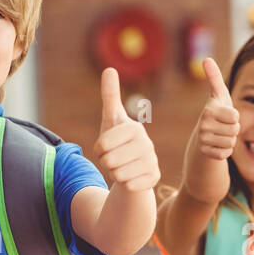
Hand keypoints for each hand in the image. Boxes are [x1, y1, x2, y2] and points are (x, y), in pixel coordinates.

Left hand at [93, 68, 160, 191]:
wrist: (133, 168)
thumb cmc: (119, 142)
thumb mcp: (111, 120)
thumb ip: (110, 96)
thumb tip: (109, 69)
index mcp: (134, 128)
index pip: (102, 145)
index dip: (99, 149)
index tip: (108, 146)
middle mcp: (147, 143)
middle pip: (109, 161)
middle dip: (106, 163)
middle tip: (115, 159)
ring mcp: (152, 162)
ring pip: (117, 174)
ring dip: (115, 174)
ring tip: (123, 167)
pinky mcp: (154, 178)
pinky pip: (128, 185)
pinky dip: (125, 184)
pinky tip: (131, 178)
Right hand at [193, 57, 240, 159]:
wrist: (203, 136)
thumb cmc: (216, 112)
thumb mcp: (218, 95)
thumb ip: (214, 77)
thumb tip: (206, 59)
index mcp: (209, 110)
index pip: (235, 116)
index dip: (234, 116)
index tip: (225, 115)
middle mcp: (204, 125)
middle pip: (235, 130)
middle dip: (233, 129)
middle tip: (223, 126)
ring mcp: (203, 140)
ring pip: (231, 143)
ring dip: (230, 140)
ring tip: (220, 135)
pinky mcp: (205, 153)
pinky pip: (225, 154)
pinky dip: (225, 151)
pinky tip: (217, 145)